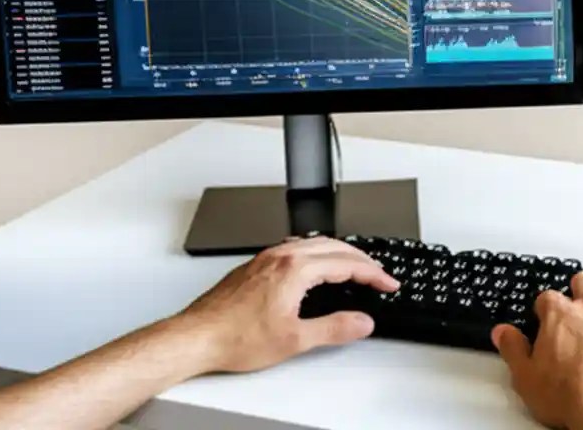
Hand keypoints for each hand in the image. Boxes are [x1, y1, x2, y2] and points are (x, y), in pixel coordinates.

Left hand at [175, 237, 399, 373]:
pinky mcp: (255, 266)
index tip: (387, 284)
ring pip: (313, 243)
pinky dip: (317, 253)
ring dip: (340, 253)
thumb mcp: (294, 339)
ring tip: (354, 267)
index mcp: (295, 269)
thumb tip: (361, 322)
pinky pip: (295, 247)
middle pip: (334, 247)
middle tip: (377, 275)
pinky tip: (314, 265)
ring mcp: (265, 259)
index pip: (347, 265)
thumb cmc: (234, 337)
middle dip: (361, 260)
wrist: (195, 337)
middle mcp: (280, 256)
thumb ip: (334, 329)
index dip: (373, 275)